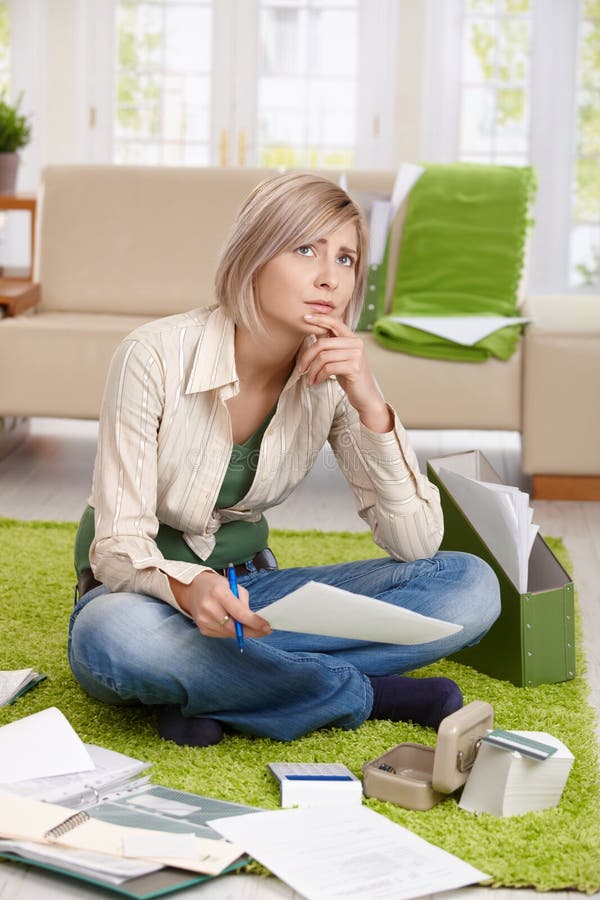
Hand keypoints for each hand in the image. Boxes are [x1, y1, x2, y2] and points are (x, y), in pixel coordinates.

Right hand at [169, 571, 271, 638]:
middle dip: (253, 630)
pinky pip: (223, 635)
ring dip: (243, 632)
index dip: (254, 622)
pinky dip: (232, 631)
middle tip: (266, 630)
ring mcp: (203, 621)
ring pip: (230, 633)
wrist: (193, 590)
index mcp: (218, 593)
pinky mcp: (202, 629)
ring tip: (250, 625)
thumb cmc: (216, 585)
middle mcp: (208, 608)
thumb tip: (255, 621)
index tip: (267, 627)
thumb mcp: (233, 585)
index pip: (239, 613)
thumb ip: (243, 602)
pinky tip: (233, 623)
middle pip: (235, 627)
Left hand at [297, 313, 392, 431]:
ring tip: (309, 380)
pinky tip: (317, 382)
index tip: (306, 317)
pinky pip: (328, 368)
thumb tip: (314, 329)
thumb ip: (331, 344)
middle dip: (307, 357)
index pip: (334, 322)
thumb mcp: (340, 357)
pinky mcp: (354, 368)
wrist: (365, 395)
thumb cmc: (350, 376)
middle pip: (322, 344)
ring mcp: (356, 355)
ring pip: (323, 357)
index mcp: (352, 338)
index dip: (319, 319)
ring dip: (312, 371)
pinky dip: (319, 376)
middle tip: (300, 369)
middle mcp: (356, 343)